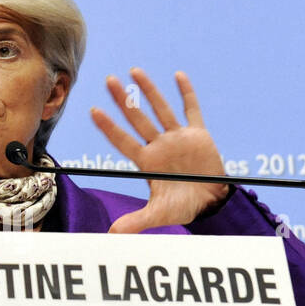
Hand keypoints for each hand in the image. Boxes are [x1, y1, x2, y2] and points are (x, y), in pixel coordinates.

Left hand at [90, 68, 230, 233]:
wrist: (211, 202)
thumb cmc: (183, 207)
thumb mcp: (159, 213)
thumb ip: (136, 221)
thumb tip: (111, 234)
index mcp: (146, 161)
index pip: (122, 140)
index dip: (109, 127)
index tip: (93, 110)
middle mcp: (158, 145)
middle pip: (137, 118)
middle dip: (123, 100)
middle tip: (108, 80)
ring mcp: (177, 137)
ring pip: (160, 109)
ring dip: (148, 90)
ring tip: (134, 71)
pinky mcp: (197, 134)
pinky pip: (191, 110)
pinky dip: (186, 93)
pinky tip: (177, 75)